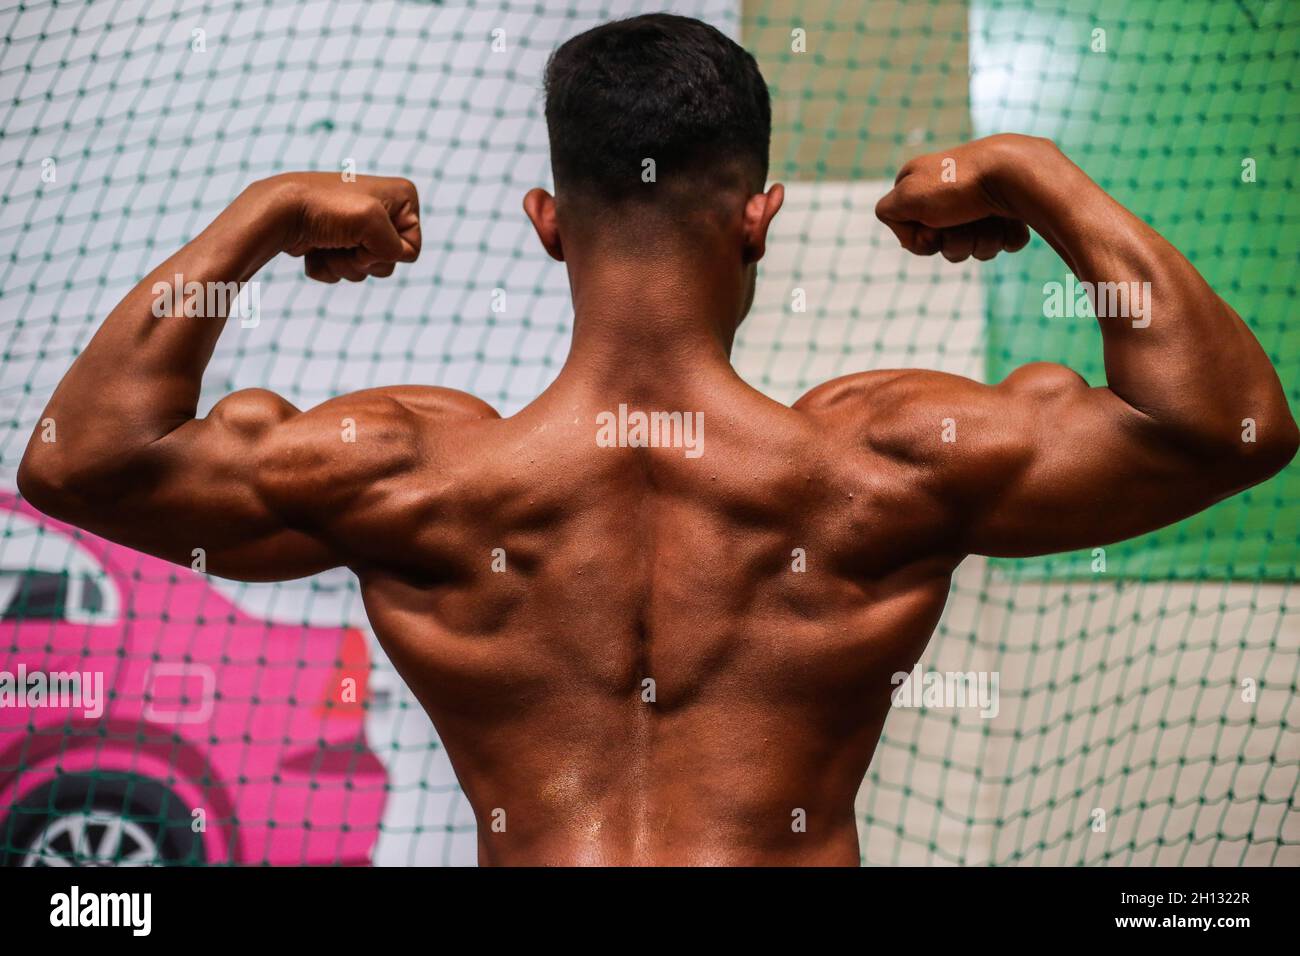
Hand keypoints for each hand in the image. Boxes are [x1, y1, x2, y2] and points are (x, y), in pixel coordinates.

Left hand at [264, 172, 421, 281]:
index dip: (387, 250)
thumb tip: (385, 259)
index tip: (364, 233)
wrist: (278, 212)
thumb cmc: (324, 209)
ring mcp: (358, 228)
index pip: (412, 248)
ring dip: (343, 264)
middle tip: (343, 240)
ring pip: (366, 271)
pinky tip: (313, 249)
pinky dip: (328, 267)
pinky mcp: (337, 242)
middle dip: (364, 260)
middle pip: (389, 262)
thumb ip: (396, 247)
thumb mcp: (372, 221)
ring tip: (325, 243)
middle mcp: (384, 211)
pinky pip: (344, 272)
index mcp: (402, 198)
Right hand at [875, 134, 1040, 261]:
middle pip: (944, 245)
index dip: (921, 237)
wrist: (1013, 173)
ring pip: (975, 247)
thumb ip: (888, 210)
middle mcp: (952, 193)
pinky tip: (1009, 220)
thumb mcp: (906, 195)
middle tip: (963, 223)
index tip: (932, 223)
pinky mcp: (1010, 212)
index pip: (912, 232)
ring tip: (989, 220)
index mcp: (924, 184)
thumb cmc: (957, 185)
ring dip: (981, 241)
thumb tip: (911, 232)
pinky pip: (1004, 242)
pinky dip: (1005, 236)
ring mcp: (982, 204)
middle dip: (955, 242)